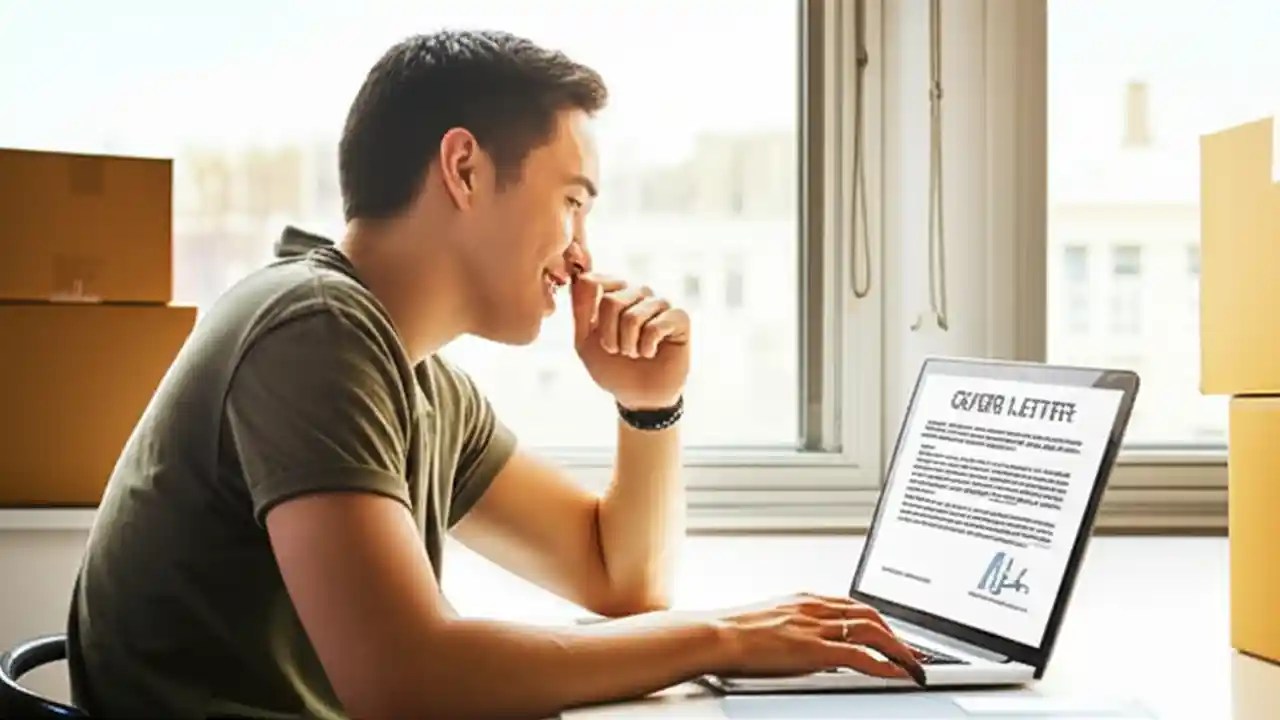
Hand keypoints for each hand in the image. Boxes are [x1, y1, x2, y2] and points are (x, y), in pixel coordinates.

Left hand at [570, 272, 690, 409]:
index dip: (588, 309)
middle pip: (611, 300)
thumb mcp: (585, 340)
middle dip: (609, 335)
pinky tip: (650, 353)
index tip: (592, 330)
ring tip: (634, 353)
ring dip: (628, 345)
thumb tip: (579, 276)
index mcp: (613, 292)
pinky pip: (656, 327)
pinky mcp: (679, 317)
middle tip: (617, 349)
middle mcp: (636, 292)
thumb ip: (580, 308)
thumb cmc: (611, 366)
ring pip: (633, 316)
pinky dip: (647, 347)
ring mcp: (659, 303)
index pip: (592, 280)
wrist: (639, 395)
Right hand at [710, 592, 926, 683]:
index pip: (852, 604)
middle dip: (896, 633)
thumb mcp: (768, 621)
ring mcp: (814, 627)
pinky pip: (858, 654)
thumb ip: (790, 626)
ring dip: (897, 647)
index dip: (878, 620)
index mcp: (804, 599)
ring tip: (912, 664)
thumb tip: (798, 640)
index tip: (891, 633)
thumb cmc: (732, 632)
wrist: (715, 635)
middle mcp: (814, 607)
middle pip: (869, 613)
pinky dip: (882, 663)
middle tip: (913, 651)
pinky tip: (895, 673)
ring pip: (870, 630)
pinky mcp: (812, 648)